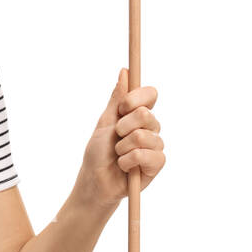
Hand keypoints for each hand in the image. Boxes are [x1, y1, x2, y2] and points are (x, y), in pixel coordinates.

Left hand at [76, 67, 164, 208]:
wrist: (95, 180)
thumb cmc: (98, 152)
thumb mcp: (105, 121)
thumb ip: (117, 98)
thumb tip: (125, 71)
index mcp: (137, 114)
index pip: (150, 94)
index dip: (136, 98)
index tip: (121, 108)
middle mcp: (150, 127)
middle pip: (146, 114)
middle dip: (123, 126)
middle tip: (116, 138)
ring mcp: (155, 145)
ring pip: (143, 136)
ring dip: (123, 147)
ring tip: (118, 155)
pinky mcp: (157, 164)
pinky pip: (146, 155)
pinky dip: (128, 161)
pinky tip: (125, 167)